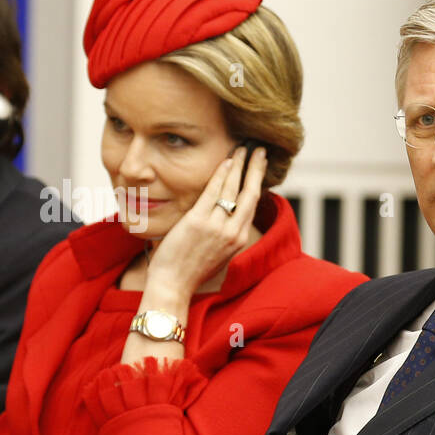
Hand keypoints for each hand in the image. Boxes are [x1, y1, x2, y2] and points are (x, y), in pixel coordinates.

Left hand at [145, 146, 267, 296]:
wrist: (173, 285)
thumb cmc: (188, 272)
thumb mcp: (215, 255)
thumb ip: (222, 236)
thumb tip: (221, 220)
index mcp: (238, 241)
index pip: (251, 206)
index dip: (256, 183)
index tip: (259, 168)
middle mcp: (233, 233)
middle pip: (250, 194)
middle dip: (256, 169)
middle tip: (260, 150)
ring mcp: (217, 227)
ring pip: (234, 189)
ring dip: (240, 165)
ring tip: (243, 148)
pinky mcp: (199, 222)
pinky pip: (214, 192)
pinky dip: (221, 175)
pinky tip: (227, 161)